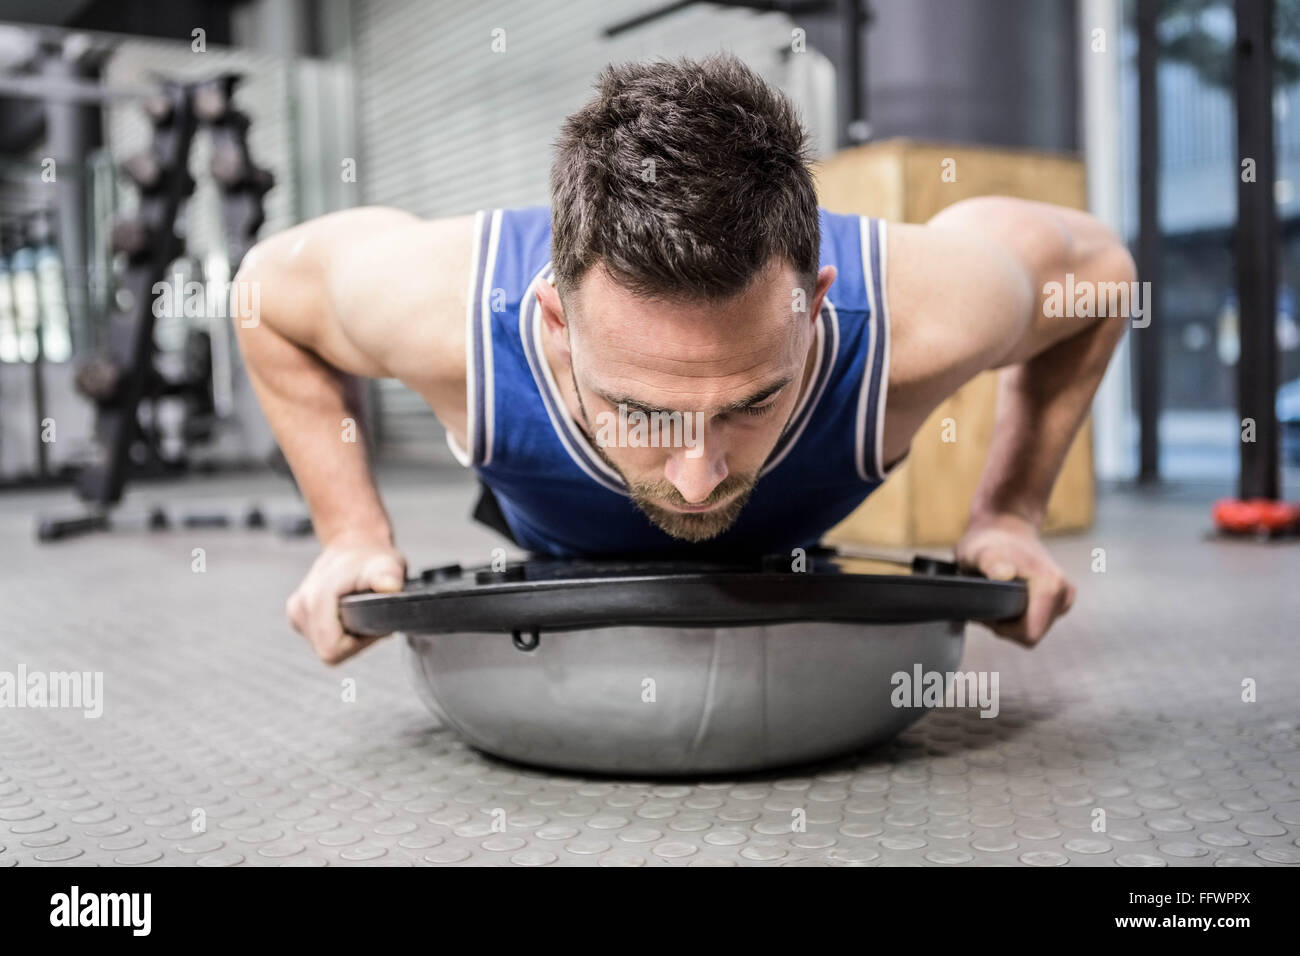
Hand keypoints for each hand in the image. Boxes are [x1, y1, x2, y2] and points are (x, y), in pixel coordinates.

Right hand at [286, 535, 406, 663]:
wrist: (354, 545)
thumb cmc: (370, 556)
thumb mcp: (386, 563)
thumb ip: (388, 576)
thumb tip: (390, 586)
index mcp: (316, 599)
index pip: (332, 649)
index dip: (359, 643)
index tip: (372, 623)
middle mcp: (300, 607)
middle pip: (330, 650)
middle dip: (354, 640)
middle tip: (370, 615)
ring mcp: (297, 612)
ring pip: (326, 647)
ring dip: (347, 636)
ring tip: (360, 612)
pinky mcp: (298, 616)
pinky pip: (322, 639)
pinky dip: (339, 632)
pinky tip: (350, 613)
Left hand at [955, 513, 1075, 645]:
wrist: (1004, 526)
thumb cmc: (988, 540)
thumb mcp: (979, 551)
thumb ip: (991, 564)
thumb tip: (1005, 574)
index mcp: (1051, 587)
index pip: (1029, 635)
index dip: (1003, 629)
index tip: (987, 609)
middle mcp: (1064, 594)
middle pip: (1032, 634)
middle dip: (1007, 625)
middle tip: (989, 600)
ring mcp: (1065, 598)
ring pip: (1034, 629)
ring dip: (1012, 620)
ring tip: (997, 594)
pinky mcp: (1061, 599)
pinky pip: (1037, 621)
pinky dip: (1020, 615)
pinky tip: (1008, 596)